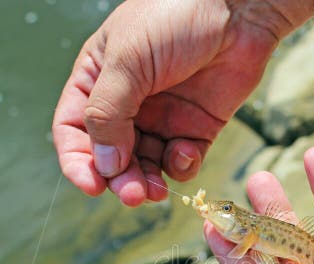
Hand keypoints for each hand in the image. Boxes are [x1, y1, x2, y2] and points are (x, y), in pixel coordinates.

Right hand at [52, 0, 313, 205]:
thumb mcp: (128, 60)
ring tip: (155, 191)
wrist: (239, 8)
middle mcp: (127, 103)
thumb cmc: (175, 17)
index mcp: (97, 80)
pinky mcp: (197, 127)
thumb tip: (103, 164)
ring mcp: (162, 116)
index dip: (78, 161)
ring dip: (147, 181)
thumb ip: (109, 113)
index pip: (74, 129)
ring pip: (145, 165)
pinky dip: (181, 166)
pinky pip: (181, 160)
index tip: (90, 185)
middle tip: (131, 194)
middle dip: (118, 179)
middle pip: (111, 155)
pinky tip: (186, 153)